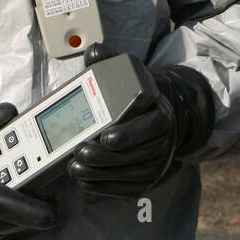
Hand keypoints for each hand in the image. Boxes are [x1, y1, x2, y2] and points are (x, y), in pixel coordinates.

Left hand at [67, 44, 214, 196]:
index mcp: (162, 113)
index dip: (131, 134)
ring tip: (75, 166)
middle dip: (106, 157)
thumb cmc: (135, 97)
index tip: (106, 136)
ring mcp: (157, 162)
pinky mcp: (147, 179)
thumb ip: (109, 62)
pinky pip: (128, 188)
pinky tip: (86, 180)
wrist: (155, 115)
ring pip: (132, 173)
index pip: (153, 126)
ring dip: (101, 173)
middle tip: (80, 151)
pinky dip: (105, 186)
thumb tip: (95, 51)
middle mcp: (164, 141)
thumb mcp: (126, 75)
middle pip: (139, 154)